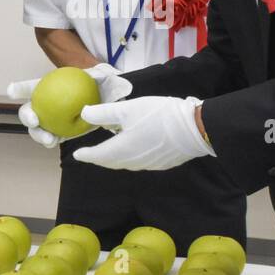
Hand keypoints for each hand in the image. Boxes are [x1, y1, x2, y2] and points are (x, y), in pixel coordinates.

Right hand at [7, 63, 133, 147]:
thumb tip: (109, 78)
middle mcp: (46, 103)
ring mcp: (51, 119)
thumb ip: (105, 75)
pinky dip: (51, 140)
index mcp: (51, 86)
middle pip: (29, 109)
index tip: (11, 91)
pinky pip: (51, 137)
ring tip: (48, 140)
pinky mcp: (60, 132)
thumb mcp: (105, 75)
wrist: (108, 100)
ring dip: (38, 134)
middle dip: (26, 115)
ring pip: (37, 128)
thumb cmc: (103, 84)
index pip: (33, 86)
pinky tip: (53, 142)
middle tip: (34, 120)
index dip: (20, 88)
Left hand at [71, 96, 212, 169]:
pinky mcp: (162, 164)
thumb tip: (84, 114)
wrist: (196, 128)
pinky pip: (140, 162)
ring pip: (125, 163)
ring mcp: (148, 165)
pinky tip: (134, 148)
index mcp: (121, 150)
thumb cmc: (159, 116)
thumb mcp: (127, 109)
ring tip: (110, 149)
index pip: (97, 155)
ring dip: (115, 157)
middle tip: (92, 153)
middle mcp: (132, 162)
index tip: (78, 154)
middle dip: (99, 158)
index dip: (86, 154)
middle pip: (111, 161)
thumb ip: (103, 113)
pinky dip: (131, 156)